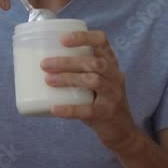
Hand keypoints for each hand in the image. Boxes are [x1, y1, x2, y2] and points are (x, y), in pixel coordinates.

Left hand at [40, 31, 139, 152]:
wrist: (123, 130)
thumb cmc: (103, 100)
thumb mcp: (99, 81)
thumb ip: (80, 71)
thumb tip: (45, 63)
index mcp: (111, 64)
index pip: (102, 41)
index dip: (83, 37)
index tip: (62, 39)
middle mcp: (115, 77)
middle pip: (94, 63)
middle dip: (67, 61)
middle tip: (44, 64)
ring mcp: (113, 96)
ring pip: (93, 81)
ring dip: (68, 78)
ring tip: (48, 80)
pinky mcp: (106, 114)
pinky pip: (87, 110)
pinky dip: (69, 109)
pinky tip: (54, 108)